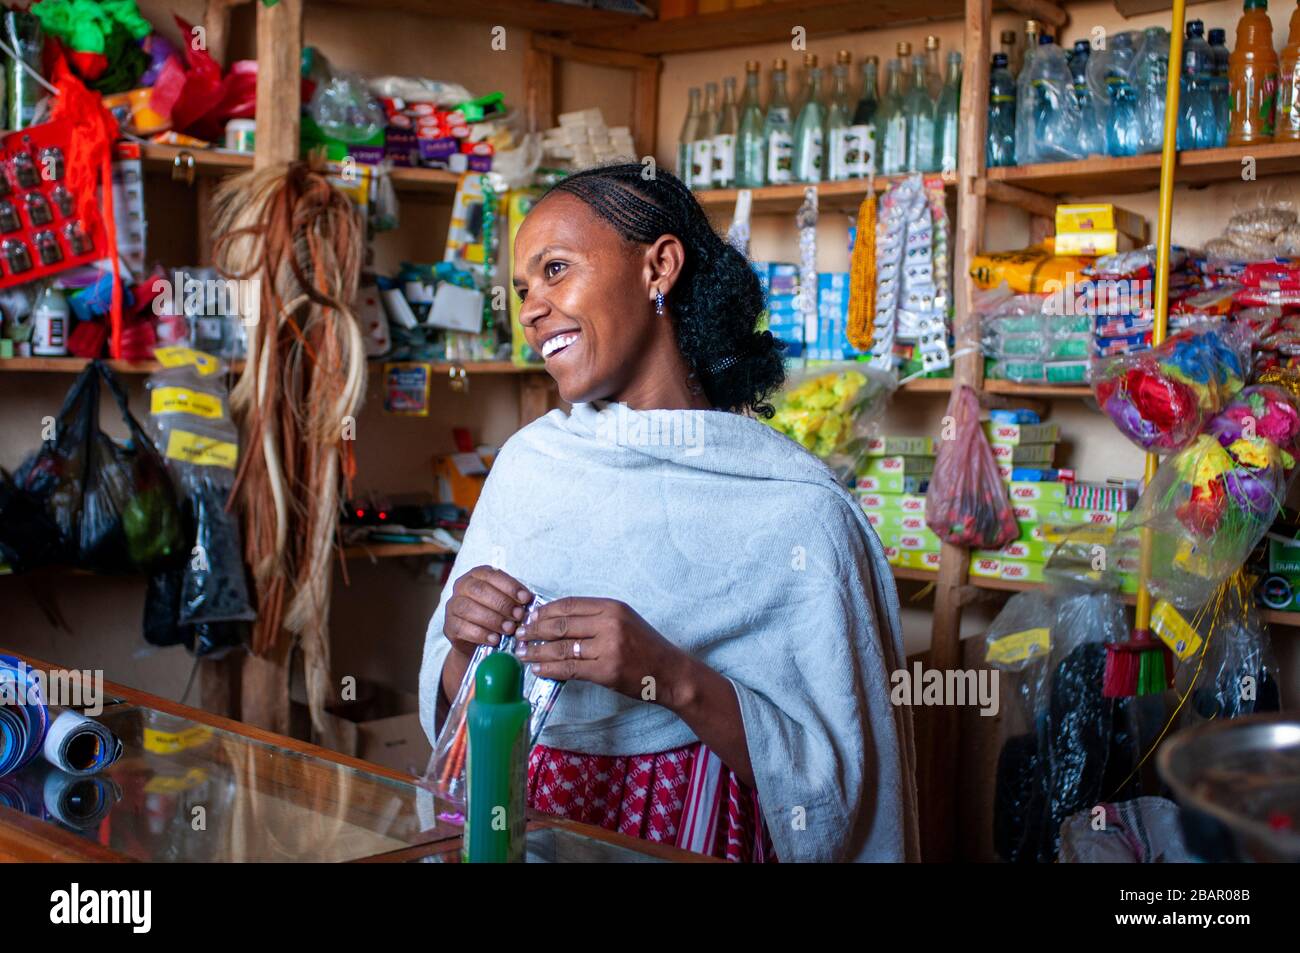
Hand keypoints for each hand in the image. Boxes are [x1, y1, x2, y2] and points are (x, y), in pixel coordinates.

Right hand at [443, 566, 532, 657]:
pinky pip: (462, 627)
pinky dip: (480, 634)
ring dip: (492, 619)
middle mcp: (462, 586)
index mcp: (477, 575)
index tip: (526, 599)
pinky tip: (495, 639)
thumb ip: (514, 599)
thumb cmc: (495, 615)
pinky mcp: (449, 625)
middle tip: (518, 616)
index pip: (492, 575)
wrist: (476, 640)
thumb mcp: (506, 603)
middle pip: (478, 590)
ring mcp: (453, 606)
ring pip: (468, 608)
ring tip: (509, 629)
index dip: (510, 586)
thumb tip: (528, 603)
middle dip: (502, 603)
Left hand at [516, 597, 687, 705]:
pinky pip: (569, 668)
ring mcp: (608, 647)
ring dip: (536, 651)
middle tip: (518, 635)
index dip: (545, 610)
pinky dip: (550, 668)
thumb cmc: (645, 647)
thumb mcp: (623, 621)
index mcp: (612, 607)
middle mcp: (610, 623)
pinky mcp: (606, 670)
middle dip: (534, 630)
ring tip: (522, 653)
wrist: (670, 672)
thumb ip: (595, 618)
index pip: (569, 604)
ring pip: (561, 647)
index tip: (529, 617)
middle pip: (561, 624)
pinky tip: (538, 669)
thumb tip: (556, 619)